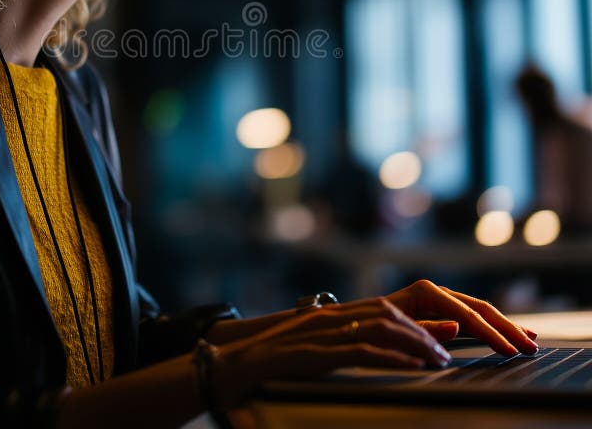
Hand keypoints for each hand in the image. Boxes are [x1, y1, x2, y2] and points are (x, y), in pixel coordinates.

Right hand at [215, 296, 454, 406]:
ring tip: (437, 361)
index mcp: (332, 317)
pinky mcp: (309, 354)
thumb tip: (394, 351)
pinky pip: (356, 351)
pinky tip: (408, 367)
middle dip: (425, 330)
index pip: (387, 308)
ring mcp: (319, 334)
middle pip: (388, 313)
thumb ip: (350, 348)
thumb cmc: (273, 367)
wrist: (227, 367)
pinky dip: (388, 358)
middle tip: (449, 352)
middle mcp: (328, 318)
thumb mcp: (317, 354)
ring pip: (378, 327)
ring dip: (414, 342)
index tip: (449, 336)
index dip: (421, 319)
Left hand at [382, 279, 538, 355]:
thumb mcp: (396, 329)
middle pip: (479, 308)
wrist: (357, 320)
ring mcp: (439, 297)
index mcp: (425, 292)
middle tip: (532, 347)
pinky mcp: (440, 307)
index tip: (511, 350)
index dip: (491, 333)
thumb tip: (457, 326)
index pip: (467, 314)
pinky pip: (472, 314)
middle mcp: (434, 290)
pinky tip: (508, 331)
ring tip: (530, 339)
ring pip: (479, 309)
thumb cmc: (375, 326)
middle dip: (506, 328)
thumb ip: (426, 329)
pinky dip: (492, 323)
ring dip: (505, 325)